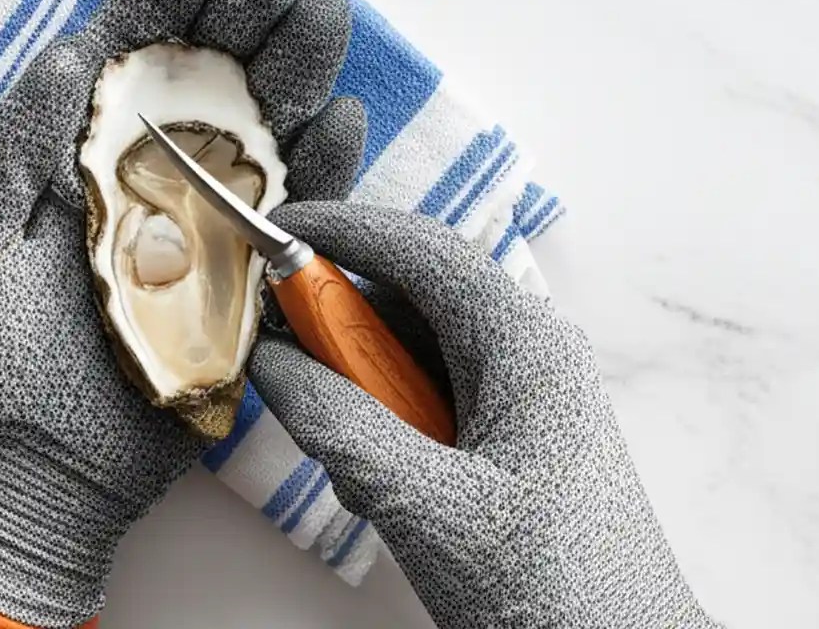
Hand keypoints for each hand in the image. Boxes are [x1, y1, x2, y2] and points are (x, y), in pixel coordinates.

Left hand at [0, 0, 365, 626]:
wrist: (40, 462)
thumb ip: (18, 138)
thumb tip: (72, 51)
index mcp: (87, 148)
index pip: (135, 46)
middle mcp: (158, 172)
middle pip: (214, 71)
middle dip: (247, 4)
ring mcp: (212, 222)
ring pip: (267, 126)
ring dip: (298, 65)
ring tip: (322, 8)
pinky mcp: (253, 277)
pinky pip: (302, 213)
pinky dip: (327, 166)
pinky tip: (340, 114)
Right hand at [248, 202, 717, 628]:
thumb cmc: (548, 587)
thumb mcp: (421, 503)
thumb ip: (337, 424)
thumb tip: (273, 363)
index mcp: (524, 342)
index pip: (419, 248)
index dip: (339, 231)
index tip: (270, 231)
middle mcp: (529, 350)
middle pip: (415, 296)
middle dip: (343, 327)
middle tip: (286, 358)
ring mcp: (526, 393)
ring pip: (418, 352)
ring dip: (365, 390)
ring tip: (350, 462)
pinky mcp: (516, 434)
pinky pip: (435, 398)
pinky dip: (390, 425)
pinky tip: (380, 484)